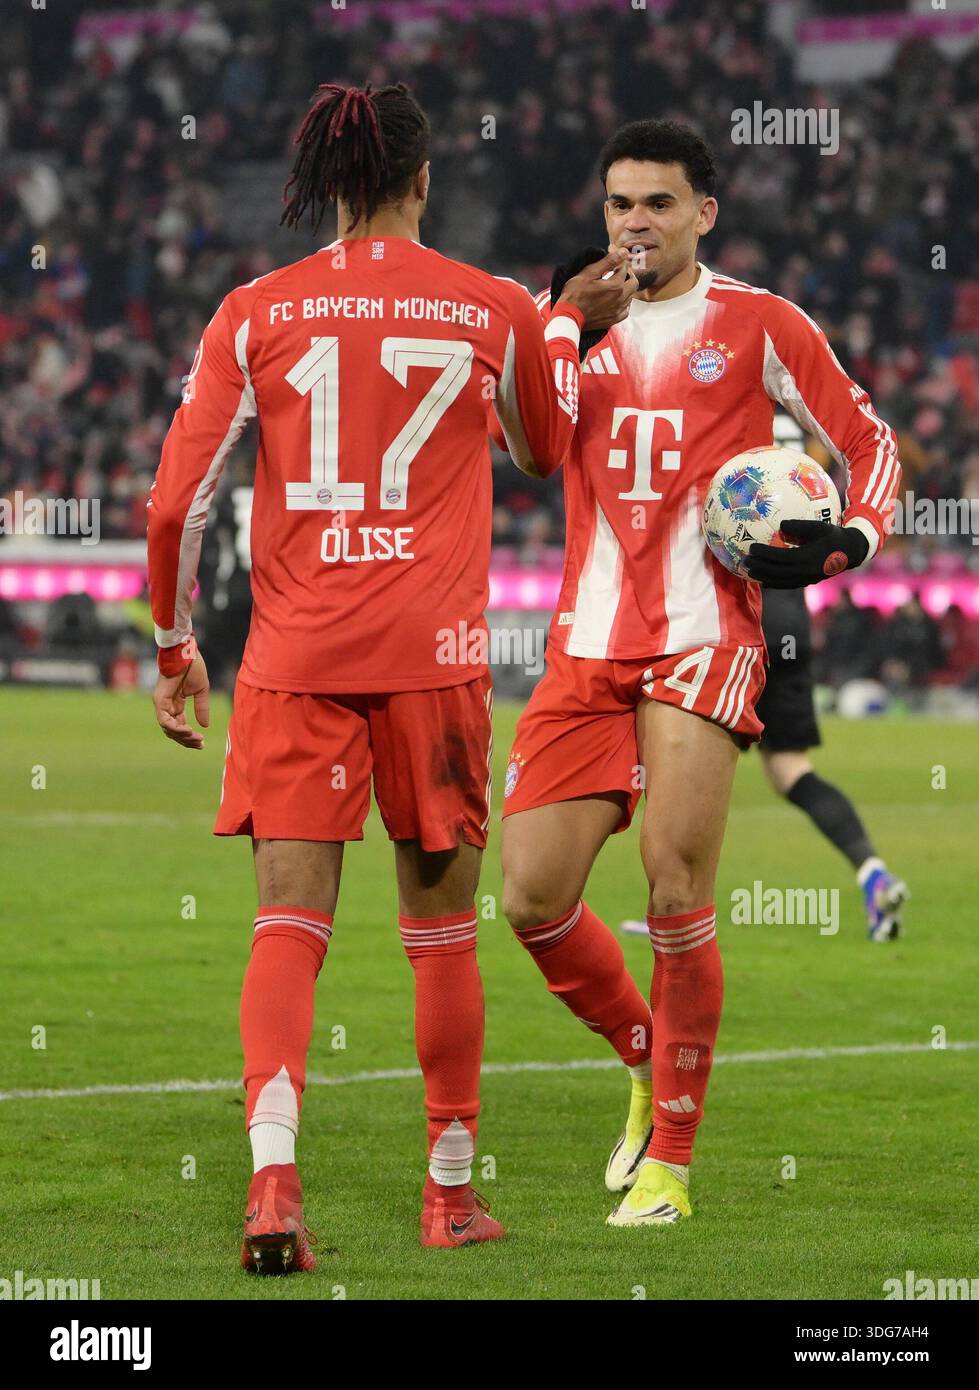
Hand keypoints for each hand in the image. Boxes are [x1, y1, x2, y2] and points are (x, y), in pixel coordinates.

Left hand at [153, 653, 210, 749]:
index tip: (202, 743)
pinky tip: (188, 730)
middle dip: (187, 740)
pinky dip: (175, 728)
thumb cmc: (193, 666)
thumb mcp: (201, 691)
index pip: (180, 725)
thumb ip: (201, 708)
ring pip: (168, 729)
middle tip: (201, 744)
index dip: (190, 736)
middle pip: (173, 731)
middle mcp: (166, 705)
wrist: (186, 652)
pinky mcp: (159, 700)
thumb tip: (205, 726)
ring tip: (196, 738)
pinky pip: (164, 720)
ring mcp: (161, 703)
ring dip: (182, 736)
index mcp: (175, 703)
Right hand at [552, 247, 637, 357]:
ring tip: (615, 285)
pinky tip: (615, 300)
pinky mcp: (613, 320)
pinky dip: (623, 303)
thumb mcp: (589, 273)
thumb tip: (623, 252)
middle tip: (618, 271)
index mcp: (616, 285)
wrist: (568, 316)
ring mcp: (618, 311)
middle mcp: (620, 299)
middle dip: (627, 274)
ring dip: (626, 289)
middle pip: (633, 282)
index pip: (624, 268)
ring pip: (631, 296)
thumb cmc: (575, 294)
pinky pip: (626, 310)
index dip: (619, 261)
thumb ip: (608, 261)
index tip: (613, 259)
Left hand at [745, 519, 868, 588]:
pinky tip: (764, 582)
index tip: (752, 547)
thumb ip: (800, 526)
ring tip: (750, 571)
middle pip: (777, 571)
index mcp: (808, 557)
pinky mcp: (808, 582)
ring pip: (780, 581)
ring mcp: (807, 578)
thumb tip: (781, 523)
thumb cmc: (835, 536)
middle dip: (759, 567)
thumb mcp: (820, 527)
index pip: (780, 557)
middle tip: (745, 561)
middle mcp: (805, 571)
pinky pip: (788, 585)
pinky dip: (775, 584)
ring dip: (764, 576)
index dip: (765, 553)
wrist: (851, 552)